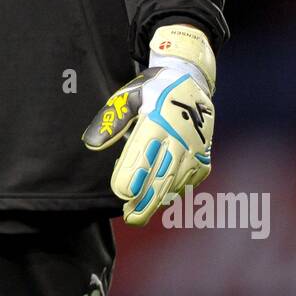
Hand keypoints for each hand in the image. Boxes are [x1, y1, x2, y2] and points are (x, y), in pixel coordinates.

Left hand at [81, 25, 215, 225]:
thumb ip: (111, 121)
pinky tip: (160, 200)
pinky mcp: (204, 154)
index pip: (143, 154)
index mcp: (157, 121)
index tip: (121, 191)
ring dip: (158, 200)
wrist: (191, 79)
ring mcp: (194, 148)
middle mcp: (179, 137)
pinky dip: (175, 192)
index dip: (133, 175)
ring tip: (138, 215)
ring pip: (176, 181)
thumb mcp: (128, 96)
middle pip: (161, 175)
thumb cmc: (153, 88)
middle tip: (130, 216)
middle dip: (146, 200)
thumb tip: (91, 144)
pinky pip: (190, 180)